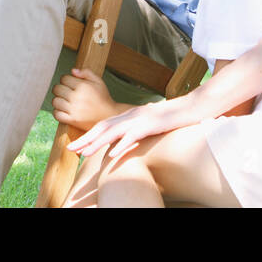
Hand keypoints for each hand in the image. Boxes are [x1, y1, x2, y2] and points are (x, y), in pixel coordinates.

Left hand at [51, 68, 119, 131]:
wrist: (109, 117)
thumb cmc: (104, 98)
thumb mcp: (99, 82)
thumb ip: (87, 73)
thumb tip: (73, 70)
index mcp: (83, 86)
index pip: (64, 78)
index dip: (66, 79)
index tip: (69, 83)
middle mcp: (77, 97)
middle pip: (57, 89)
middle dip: (60, 88)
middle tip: (65, 91)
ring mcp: (74, 110)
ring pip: (55, 101)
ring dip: (58, 100)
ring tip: (64, 101)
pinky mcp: (72, 120)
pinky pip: (57, 114)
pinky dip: (58, 112)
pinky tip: (64, 110)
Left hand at [67, 91, 203, 160]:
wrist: (191, 107)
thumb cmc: (170, 117)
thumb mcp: (149, 123)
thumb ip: (135, 130)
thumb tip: (122, 142)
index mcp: (129, 115)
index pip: (103, 125)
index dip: (88, 135)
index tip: (75, 146)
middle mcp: (131, 115)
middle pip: (103, 127)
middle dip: (86, 139)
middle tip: (70, 149)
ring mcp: (140, 119)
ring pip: (114, 131)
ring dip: (97, 142)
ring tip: (84, 152)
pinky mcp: (151, 125)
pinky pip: (133, 136)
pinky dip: (122, 145)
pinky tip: (113, 154)